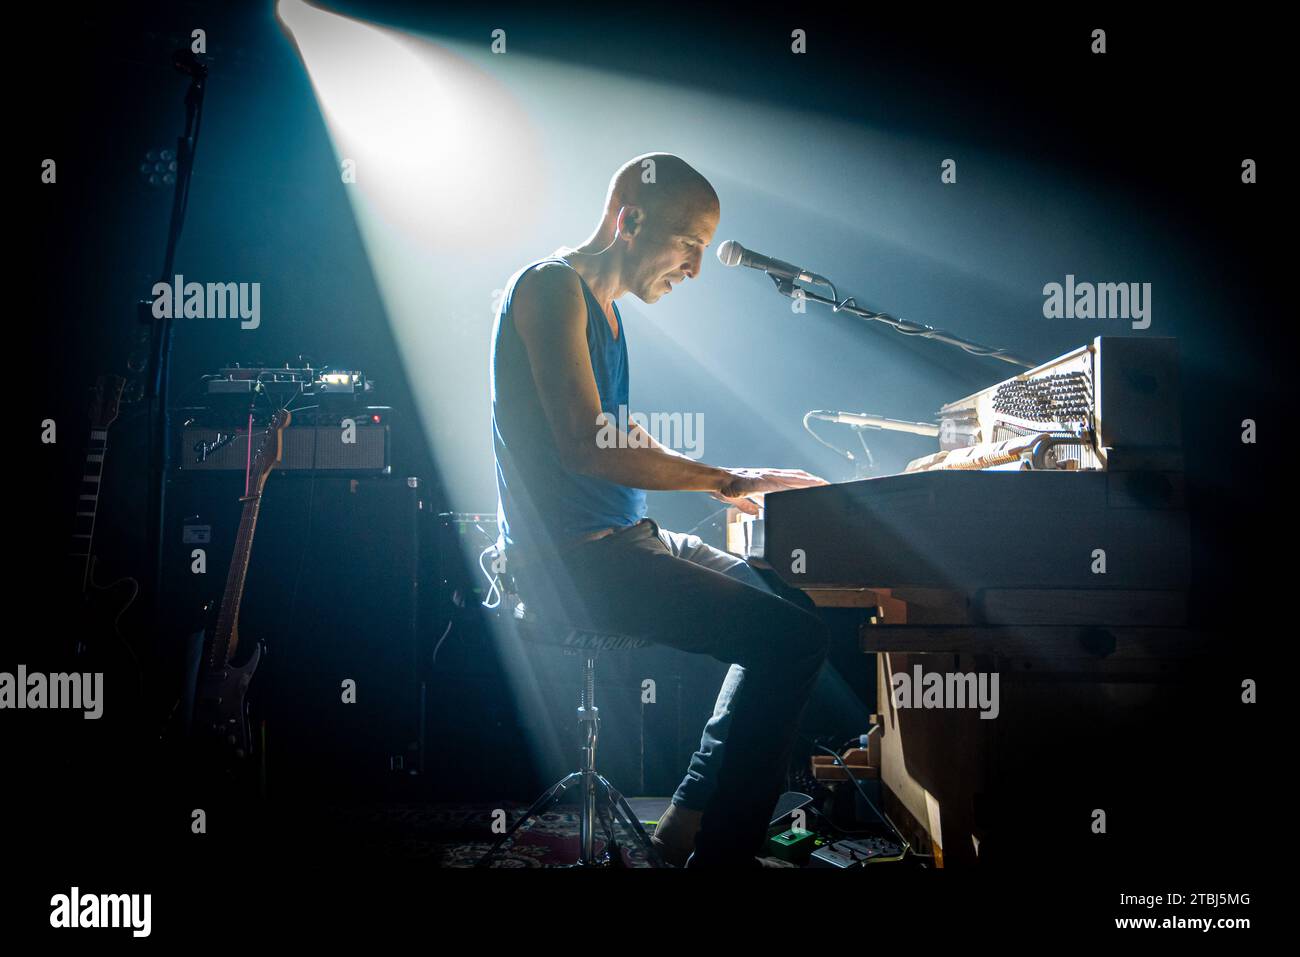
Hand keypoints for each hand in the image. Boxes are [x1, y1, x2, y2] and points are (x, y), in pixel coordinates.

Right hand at [710, 467, 828, 515]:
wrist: (714, 481)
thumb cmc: (726, 487)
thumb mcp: (739, 498)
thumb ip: (748, 504)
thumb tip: (755, 511)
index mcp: (767, 479)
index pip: (792, 478)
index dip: (808, 481)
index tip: (821, 485)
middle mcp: (769, 475)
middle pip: (797, 477)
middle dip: (815, 481)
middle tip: (831, 486)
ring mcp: (766, 477)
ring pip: (792, 478)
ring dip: (808, 482)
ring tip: (823, 486)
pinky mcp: (760, 482)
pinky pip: (781, 485)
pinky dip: (792, 487)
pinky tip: (801, 490)